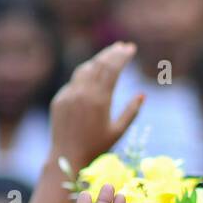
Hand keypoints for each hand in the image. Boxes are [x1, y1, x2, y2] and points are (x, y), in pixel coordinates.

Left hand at [50, 41, 143, 171]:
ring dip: (98, 60)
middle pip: (99, 64)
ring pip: (85, 69)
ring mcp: (69, 94)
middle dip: (112, 53)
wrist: (67, 157)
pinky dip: (85, 74)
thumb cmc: (97, 148)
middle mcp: (83, 93)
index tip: (131, 48)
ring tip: (108, 56)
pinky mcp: (59, 99)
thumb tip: (142, 95)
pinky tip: (92, 73)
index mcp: (100, 99)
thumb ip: (131, 112)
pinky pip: (74, 82)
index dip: (122, 56)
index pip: (112, 68)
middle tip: (122, 46)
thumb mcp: (118, 131)